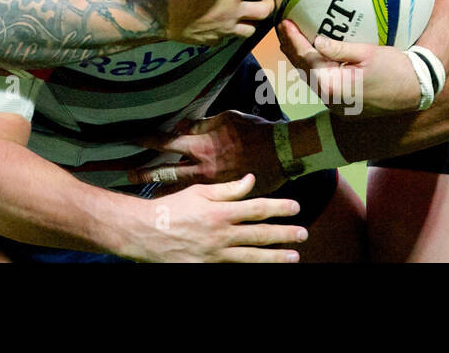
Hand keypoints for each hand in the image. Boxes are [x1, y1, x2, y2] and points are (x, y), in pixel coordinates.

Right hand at [122, 174, 304, 262]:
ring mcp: (216, 255)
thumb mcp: (199, 192)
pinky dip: (251, 267)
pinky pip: (235, 268)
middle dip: (284, 234)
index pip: (257, 208)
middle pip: (260, 234)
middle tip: (303, 233)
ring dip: (275, 256)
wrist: (146, 233)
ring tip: (294, 257)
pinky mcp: (208, 267)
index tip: (296, 207)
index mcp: (219, 212)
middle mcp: (221, 235)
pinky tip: (265, 267)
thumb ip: (227, 189)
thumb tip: (251, 180)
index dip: (279, 207)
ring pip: (252, 256)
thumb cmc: (172, 209)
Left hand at [131, 110, 284, 192]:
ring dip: (161, 189)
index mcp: (203, 144)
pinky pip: (199, 198)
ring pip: (180, 188)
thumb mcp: (226, 119)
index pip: (168, 142)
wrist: (282, 152)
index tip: (134, 140)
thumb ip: (201, 124)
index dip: (149, 140)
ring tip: (145, 193)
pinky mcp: (224, 194)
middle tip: (128, 175)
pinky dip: (185, 199)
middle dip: (146, 172)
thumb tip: (182, 124)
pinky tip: (174, 203)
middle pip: (167, 171)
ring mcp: (213, 183)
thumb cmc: (255, 131)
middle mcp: (203, 166)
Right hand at [162, 0, 278, 45]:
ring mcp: (225, 29)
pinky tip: (224, 23)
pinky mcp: (213, 40)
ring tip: (248, 11)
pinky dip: (230, 30)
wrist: (159, 14)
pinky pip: (228, 37)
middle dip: (269, 0)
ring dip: (253, 20)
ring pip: (251, 29)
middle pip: (266, 11)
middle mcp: (235, 12)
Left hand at [277, 18, 421, 113]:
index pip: (305, 58)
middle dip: (291, 48)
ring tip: (292, 40)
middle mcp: (330, 99)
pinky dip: (314, 69)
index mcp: (333, 85)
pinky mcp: (343, 107)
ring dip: (301, 59)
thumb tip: (316, 41)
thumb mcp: (368, 53)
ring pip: (311, 78)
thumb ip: (340, 48)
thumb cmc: (397, 69)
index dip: (292, 39)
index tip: (284, 22)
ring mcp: (336, 105)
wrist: (417, 91)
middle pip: (303, 70)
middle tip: (282, 27)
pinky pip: (322, 84)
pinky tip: (313, 56)